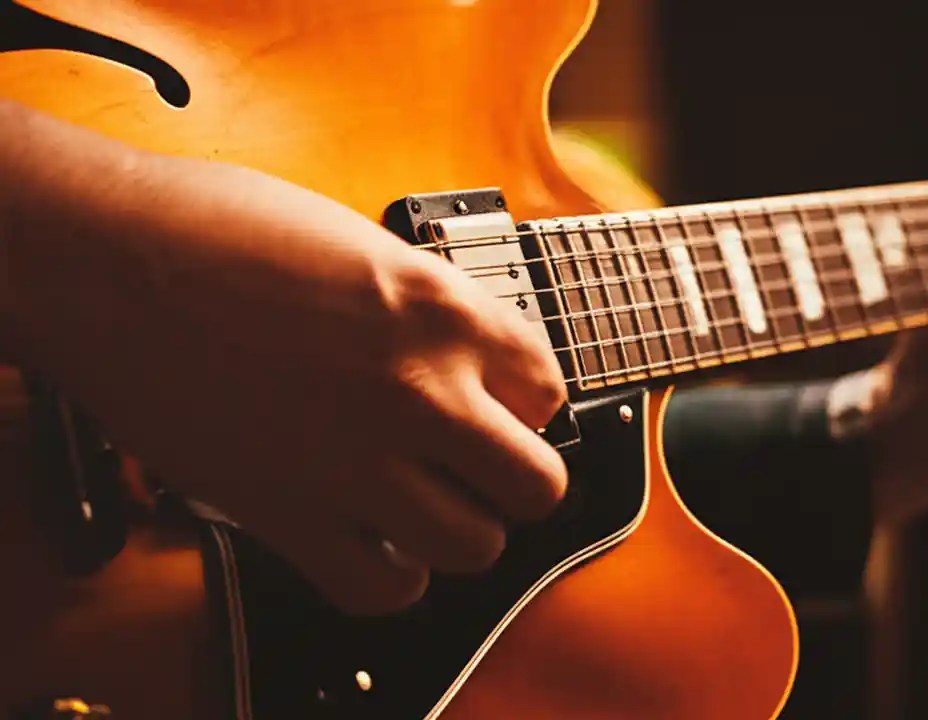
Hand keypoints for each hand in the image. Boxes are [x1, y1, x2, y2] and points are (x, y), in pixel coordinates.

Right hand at [1, 104, 567, 614]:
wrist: (113, 263)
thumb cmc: (221, 230)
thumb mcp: (365, 242)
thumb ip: (432, 308)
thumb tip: (470, 354)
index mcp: (443, 309)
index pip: (549, 388)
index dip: (527, 404)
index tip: (501, 408)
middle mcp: (419, 389)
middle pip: (537, 484)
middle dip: (516, 481)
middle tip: (479, 470)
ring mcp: (359, 458)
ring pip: (475, 545)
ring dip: (460, 531)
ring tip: (426, 507)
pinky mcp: (291, 512)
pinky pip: (384, 587)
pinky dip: (390, 576)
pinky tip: (372, 542)